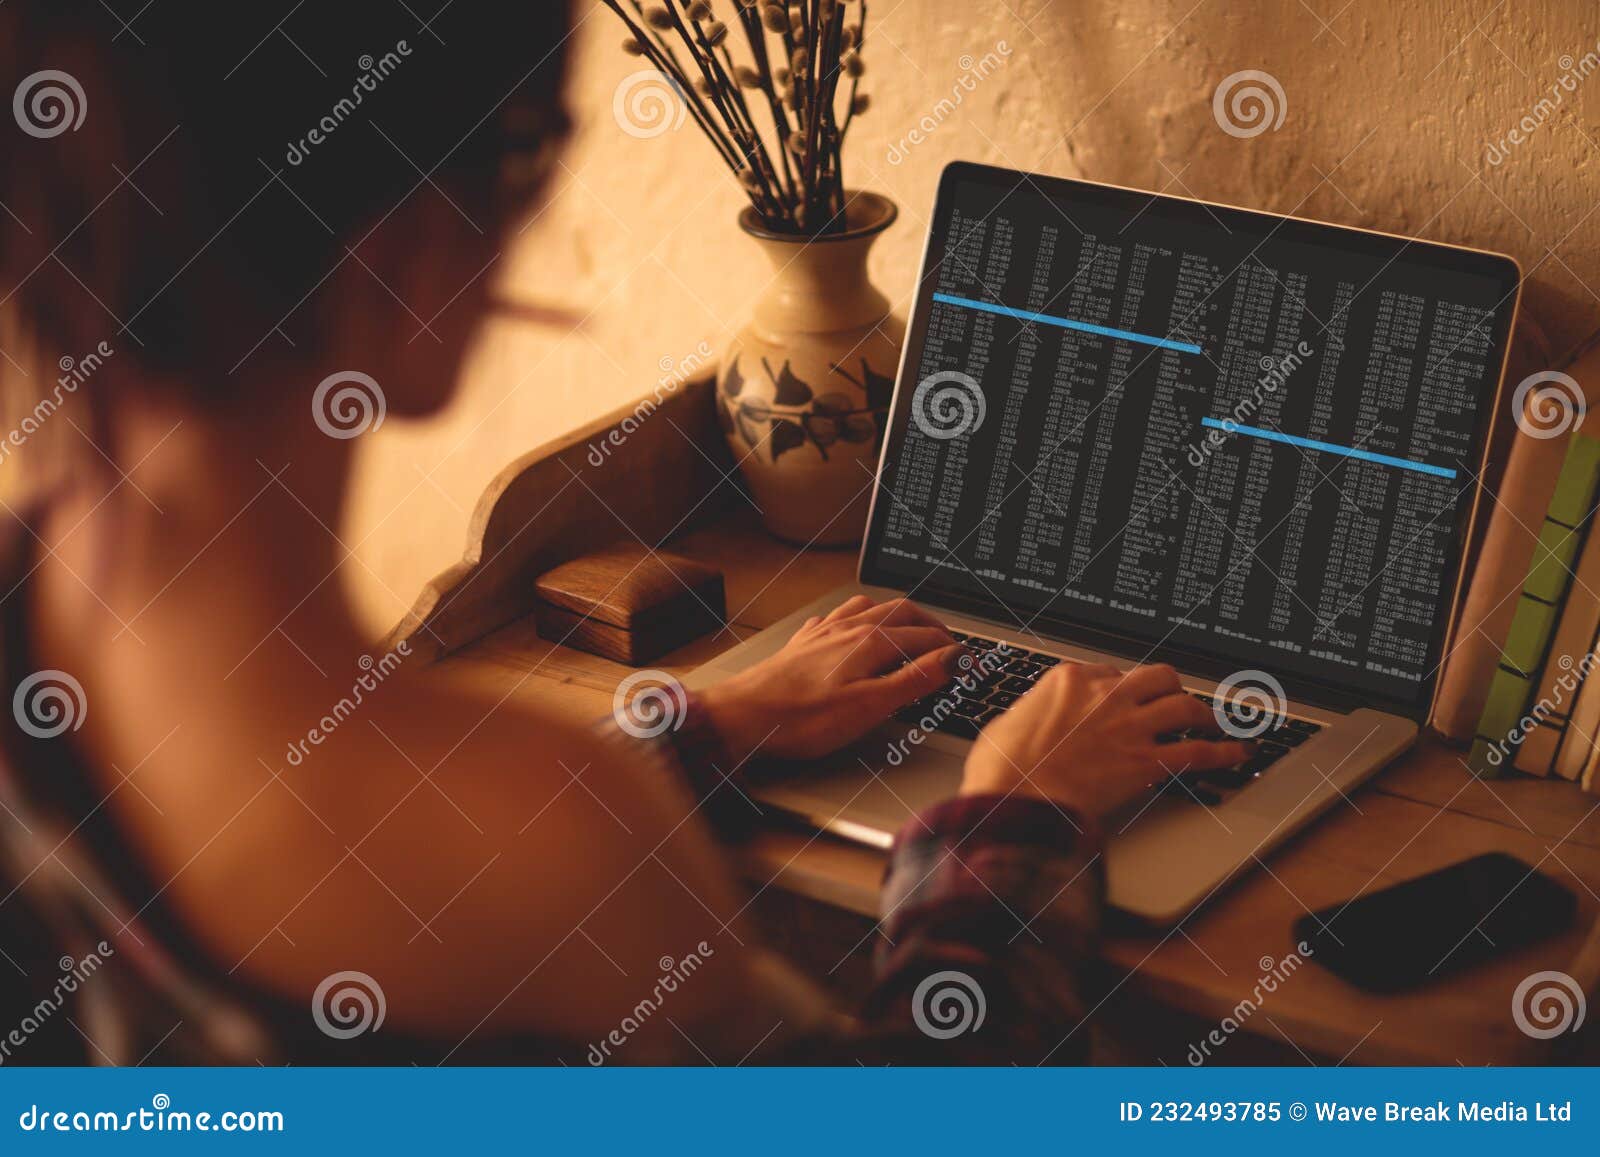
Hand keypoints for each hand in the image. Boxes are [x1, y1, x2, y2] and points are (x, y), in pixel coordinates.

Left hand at [696, 596, 966, 763]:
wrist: (742, 716)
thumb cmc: (801, 718)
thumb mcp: (871, 705)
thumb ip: (915, 679)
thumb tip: (954, 658)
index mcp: (869, 641)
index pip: (924, 633)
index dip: (951, 646)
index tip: (968, 659)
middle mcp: (846, 629)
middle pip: (898, 611)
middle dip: (927, 622)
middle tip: (944, 641)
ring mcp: (821, 634)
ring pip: (866, 608)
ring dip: (892, 614)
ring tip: (905, 627)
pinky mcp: (801, 645)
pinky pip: (834, 618)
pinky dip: (855, 619)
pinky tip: (849, 631)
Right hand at [961, 661, 1250, 821]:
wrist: (1014, 801)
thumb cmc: (1001, 769)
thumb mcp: (1005, 725)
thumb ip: (1032, 715)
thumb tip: (1033, 724)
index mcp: (1069, 680)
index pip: (1107, 671)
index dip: (1117, 689)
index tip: (1120, 701)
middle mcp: (1106, 695)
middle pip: (1156, 677)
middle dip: (1168, 687)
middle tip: (1172, 700)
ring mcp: (1130, 727)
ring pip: (1184, 705)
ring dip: (1203, 713)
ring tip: (1213, 721)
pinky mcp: (1147, 763)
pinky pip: (1198, 751)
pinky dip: (1224, 752)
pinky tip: (1239, 753)